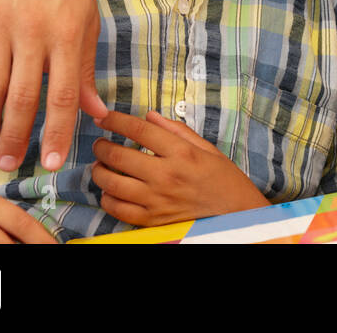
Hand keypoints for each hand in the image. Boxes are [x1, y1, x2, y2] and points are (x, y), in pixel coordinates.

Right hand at [0, 0, 107, 173]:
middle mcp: (33, 32)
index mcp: (67, 35)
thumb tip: (96, 112)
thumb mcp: (86, 20)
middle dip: (17, 136)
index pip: (64, 95)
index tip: (54, 164)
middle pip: (22, 96)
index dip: (59, 133)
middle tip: (10, 165)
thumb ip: (85, 68)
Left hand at [91, 110, 268, 226]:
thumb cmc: (224, 180)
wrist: (237, 215)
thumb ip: (177, 131)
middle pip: (119, 156)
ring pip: (112, 184)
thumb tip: (150, 117)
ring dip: (99, 172)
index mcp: (181, 153)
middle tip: (100, 143)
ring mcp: (157, 200)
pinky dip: (107, 198)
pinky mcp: (152, 220)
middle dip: (102, 146)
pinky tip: (109, 190)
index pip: (140, 131)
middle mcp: (166, 176)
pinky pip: (118, 209)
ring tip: (99, 165)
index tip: (105, 117)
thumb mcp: (207, 148)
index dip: (116, 121)